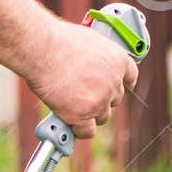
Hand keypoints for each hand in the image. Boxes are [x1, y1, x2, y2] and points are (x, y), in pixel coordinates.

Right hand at [26, 16, 139, 138]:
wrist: (41, 47)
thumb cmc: (57, 40)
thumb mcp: (87, 40)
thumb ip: (96, 57)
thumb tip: (91, 66)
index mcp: (118, 60)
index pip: (130, 78)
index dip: (121, 84)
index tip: (113, 88)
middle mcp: (113, 82)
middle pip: (115, 100)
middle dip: (101, 99)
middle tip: (82, 95)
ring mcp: (100, 100)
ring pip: (102, 116)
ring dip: (90, 114)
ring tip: (72, 106)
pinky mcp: (84, 114)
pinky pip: (87, 131)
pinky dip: (78, 130)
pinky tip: (70, 123)